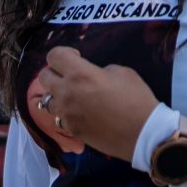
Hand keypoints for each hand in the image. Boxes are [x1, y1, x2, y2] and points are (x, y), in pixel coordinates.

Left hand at [36, 47, 158, 162]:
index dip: (64, 53)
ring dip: (58, 95)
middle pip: (44, 77)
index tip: (76, 57)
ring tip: (74, 97)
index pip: (54, 56)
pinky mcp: (70, 129)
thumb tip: (94, 76)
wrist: (142, 133)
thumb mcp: (123, 73)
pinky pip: (60, 117)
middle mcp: (66, 93)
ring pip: (47, 100)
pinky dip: (67, 112)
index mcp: (80, 74)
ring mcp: (66, 113)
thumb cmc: (137, 99)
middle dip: (56, 72)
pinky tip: (82, 113)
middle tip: (72, 76)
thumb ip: (101, 71)